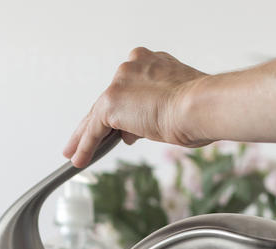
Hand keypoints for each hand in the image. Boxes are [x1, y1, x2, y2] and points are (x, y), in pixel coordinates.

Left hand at [64, 47, 210, 167]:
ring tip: (74, 153)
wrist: (201, 106)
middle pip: (109, 100)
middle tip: (84, 136)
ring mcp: (121, 82)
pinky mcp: (111, 102)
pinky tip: (78, 159)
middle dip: (95, 122)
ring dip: (84, 136)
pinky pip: (94, 128)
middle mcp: (133, 66)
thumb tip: (136, 131)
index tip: (119, 125)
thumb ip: (154, 113)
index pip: (129, 90)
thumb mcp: (176, 108)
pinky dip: (85, 145)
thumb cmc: (202, 110)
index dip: (123, 111)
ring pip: (98, 114)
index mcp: (151, 63)